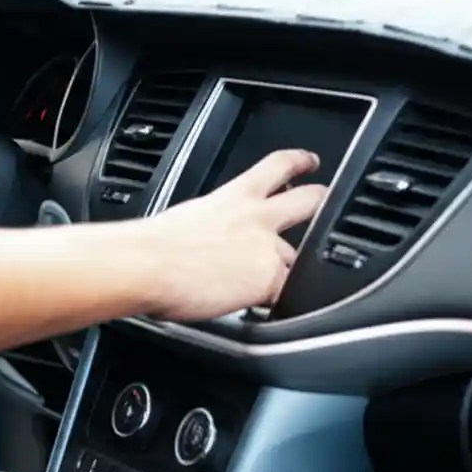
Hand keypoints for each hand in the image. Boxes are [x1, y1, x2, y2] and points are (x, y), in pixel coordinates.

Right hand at [128, 149, 326, 321]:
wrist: (148, 265)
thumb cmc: (152, 245)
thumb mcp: (186, 219)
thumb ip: (209, 226)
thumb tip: (207, 244)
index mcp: (233, 196)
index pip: (277, 167)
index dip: (298, 162)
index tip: (308, 161)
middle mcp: (257, 218)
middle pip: (307, 202)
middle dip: (320, 202)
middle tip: (323, 203)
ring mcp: (267, 249)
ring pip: (299, 258)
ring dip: (291, 270)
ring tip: (284, 282)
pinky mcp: (269, 281)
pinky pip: (288, 295)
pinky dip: (278, 304)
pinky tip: (269, 310)